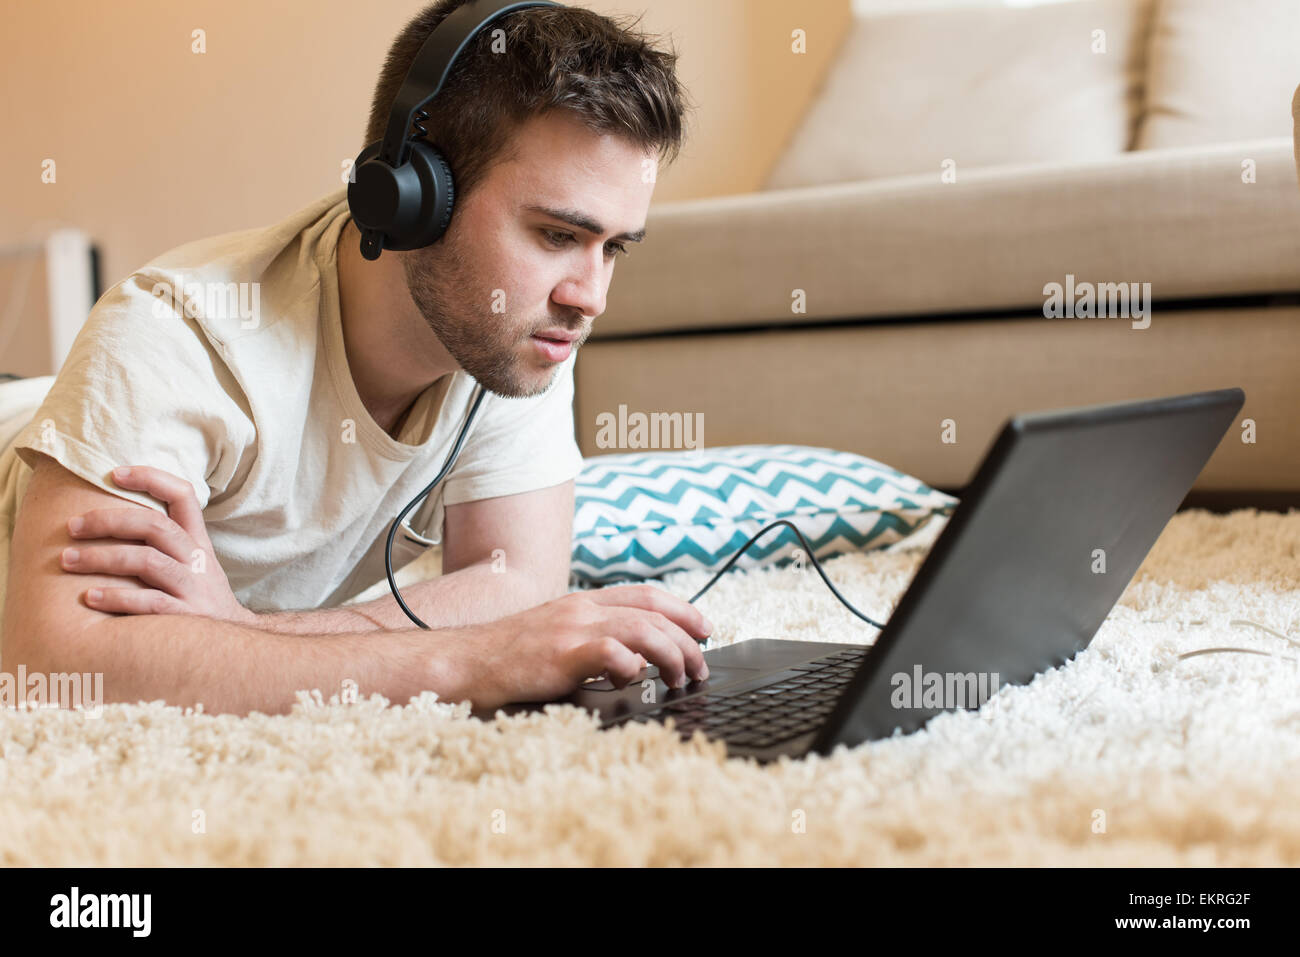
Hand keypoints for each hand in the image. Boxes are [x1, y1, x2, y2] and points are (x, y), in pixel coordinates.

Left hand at [61, 464, 255, 624]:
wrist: (232, 645)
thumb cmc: (196, 600)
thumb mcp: (192, 565)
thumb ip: (164, 542)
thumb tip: (112, 515)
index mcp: (197, 541)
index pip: (183, 495)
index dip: (152, 478)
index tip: (115, 473)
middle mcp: (197, 560)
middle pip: (155, 525)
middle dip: (108, 521)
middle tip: (72, 526)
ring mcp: (193, 589)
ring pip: (147, 561)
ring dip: (101, 558)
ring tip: (67, 561)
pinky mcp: (186, 617)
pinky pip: (149, 603)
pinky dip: (117, 597)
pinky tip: (90, 597)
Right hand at [446, 584, 713, 711]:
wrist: (464, 663)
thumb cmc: (508, 658)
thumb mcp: (555, 636)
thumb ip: (590, 640)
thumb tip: (632, 660)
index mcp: (582, 602)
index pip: (645, 595)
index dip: (682, 610)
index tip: (705, 629)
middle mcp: (582, 608)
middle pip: (653, 612)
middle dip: (687, 639)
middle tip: (700, 666)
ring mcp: (572, 628)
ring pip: (643, 630)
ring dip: (672, 654)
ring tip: (680, 677)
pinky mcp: (562, 654)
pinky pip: (611, 652)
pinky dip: (632, 665)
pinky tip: (632, 680)